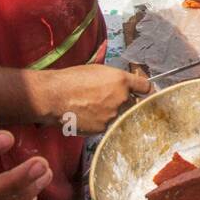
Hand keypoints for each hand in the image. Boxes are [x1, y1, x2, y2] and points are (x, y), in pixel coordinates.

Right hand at [34, 64, 151, 132]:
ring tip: (92, 107)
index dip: (144, 90)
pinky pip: (107, 125)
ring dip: (111, 113)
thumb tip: (122, 86)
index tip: (144, 93)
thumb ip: (115, 79)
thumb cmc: (72, 79)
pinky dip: (100, 122)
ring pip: (119, 115)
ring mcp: (113, 115)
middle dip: (125, 102)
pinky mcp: (102, 128)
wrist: (54, 97)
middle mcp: (121, 98)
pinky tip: (86, 115)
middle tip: (108, 100)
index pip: (145, 87)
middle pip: (132, 103)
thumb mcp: (97, 70)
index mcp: (121, 80)